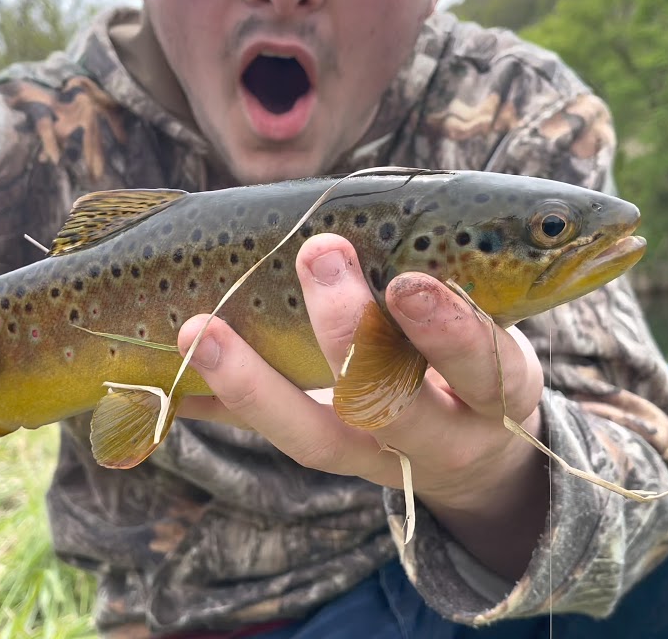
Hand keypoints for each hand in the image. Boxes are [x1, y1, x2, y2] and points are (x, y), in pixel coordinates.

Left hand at [175, 233, 550, 578]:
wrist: (475, 457)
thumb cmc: (479, 358)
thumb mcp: (501, 323)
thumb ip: (468, 278)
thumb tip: (387, 207)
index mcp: (495, 392)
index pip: (482, 365)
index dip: (448, 331)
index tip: (408, 282)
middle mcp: (439, 438)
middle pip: (394, 406)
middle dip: (350, 333)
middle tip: (318, 255)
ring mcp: (375, 459)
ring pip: (313, 435)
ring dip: (253, 384)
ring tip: (200, 329)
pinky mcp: (327, 460)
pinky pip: (263, 436)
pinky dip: (215, 405)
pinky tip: (166, 375)